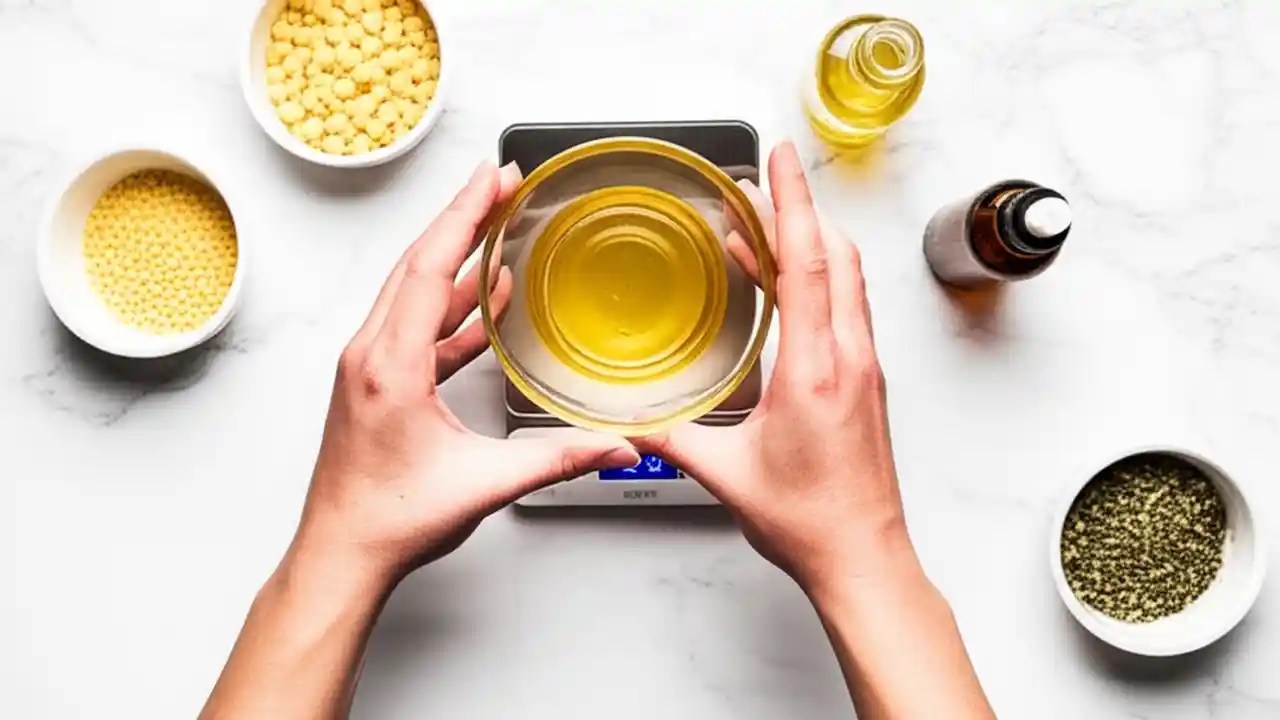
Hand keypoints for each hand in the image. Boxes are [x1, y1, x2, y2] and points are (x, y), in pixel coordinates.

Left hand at [294, 161, 638, 582]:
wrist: (341, 554)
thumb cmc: (389, 520)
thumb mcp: (483, 484)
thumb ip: (557, 459)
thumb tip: (615, 445)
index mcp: (390, 366)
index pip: (428, 268)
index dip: (464, 216)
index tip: (491, 177)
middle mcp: (371, 356)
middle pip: (417, 264)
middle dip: (463, 218)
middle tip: (501, 184)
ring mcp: (369, 368)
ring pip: (413, 292)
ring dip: (455, 258)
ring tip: (496, 228)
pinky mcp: (376, 384)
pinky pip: (416, 327)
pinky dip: (451, 307)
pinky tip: (482, 302)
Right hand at [636, 142, 905, 594]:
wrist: (863, 556)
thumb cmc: (811, 520)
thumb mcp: (727, 474)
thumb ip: (674, 439)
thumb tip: (631, 422)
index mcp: (816, 369)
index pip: (808, 263)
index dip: (792, 203)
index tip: (780, 160)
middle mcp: (849, 358)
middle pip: (834, 256)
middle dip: (798, 209)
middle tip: (761, 183)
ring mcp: (864, 367)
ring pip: (845, 279)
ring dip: (809, 242)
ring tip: (763, 227)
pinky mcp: (865, 381)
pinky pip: (845, 308)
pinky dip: (817, 279)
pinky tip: (785, 288)